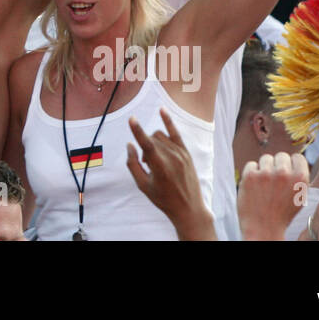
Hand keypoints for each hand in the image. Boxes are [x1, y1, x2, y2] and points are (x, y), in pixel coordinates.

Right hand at [126, 110, 214, 239]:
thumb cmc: (163, 199)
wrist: (189, 208)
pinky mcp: (186, 153)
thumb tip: (129, 145)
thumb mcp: (143, 186)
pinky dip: (168, 122)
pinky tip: (162, 110)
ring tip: (154, 159)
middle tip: (146, 164)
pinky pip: (175, 133)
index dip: (138, 131)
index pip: (147, 144)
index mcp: (160, 167)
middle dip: (144, 147)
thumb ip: (133, 164)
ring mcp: (181, 154)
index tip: (132, 119)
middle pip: (151, 140)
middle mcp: (172, 157)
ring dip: (152, 142)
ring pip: (160, 136)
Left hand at [237, 151, 309, 240]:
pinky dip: (252, 173)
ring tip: (265, 186)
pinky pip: (251, 164)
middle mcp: (284, 173)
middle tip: (275, 182)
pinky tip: (255, 187)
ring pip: (265, 158)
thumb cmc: (282, 213)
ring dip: (264, 168)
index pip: (297, 157)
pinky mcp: (250, 176)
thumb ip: (298, 178)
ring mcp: (266, 173)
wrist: (263, 228)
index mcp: (300, 178)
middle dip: (278, 165)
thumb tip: (294, 159)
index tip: (287, 174)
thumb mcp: (299, 196)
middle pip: (281, 155)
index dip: (292, 164)